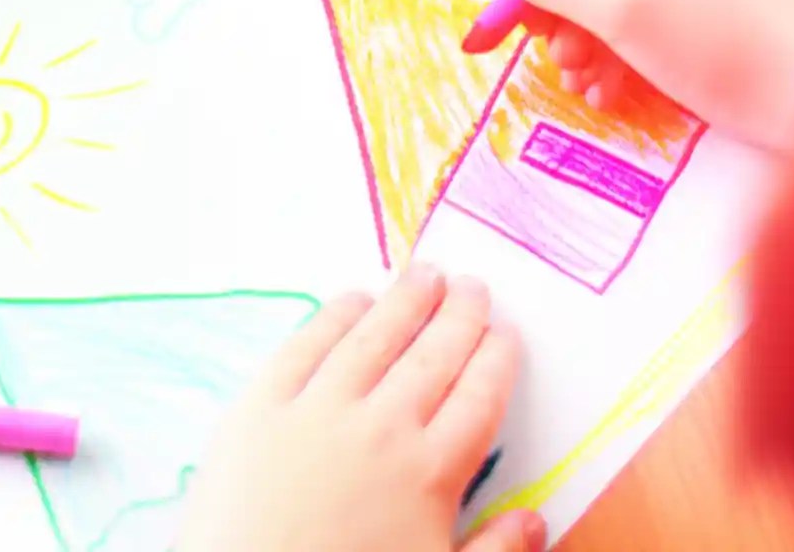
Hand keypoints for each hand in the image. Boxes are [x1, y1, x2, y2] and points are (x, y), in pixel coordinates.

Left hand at [176, 265, 544, 551]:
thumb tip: (535, 519)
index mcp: (430, 473)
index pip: (478, 398)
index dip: (495, 359)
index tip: (505, 332)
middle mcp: (380, 428)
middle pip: (433, 356)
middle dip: (459, 315)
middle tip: (473, 285)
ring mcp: (316, 411)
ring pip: (373, 338)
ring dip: (404, 301)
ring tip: (424, 274)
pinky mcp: (258, 407)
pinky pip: (303, 346)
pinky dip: (332, 316)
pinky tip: (352, 298)